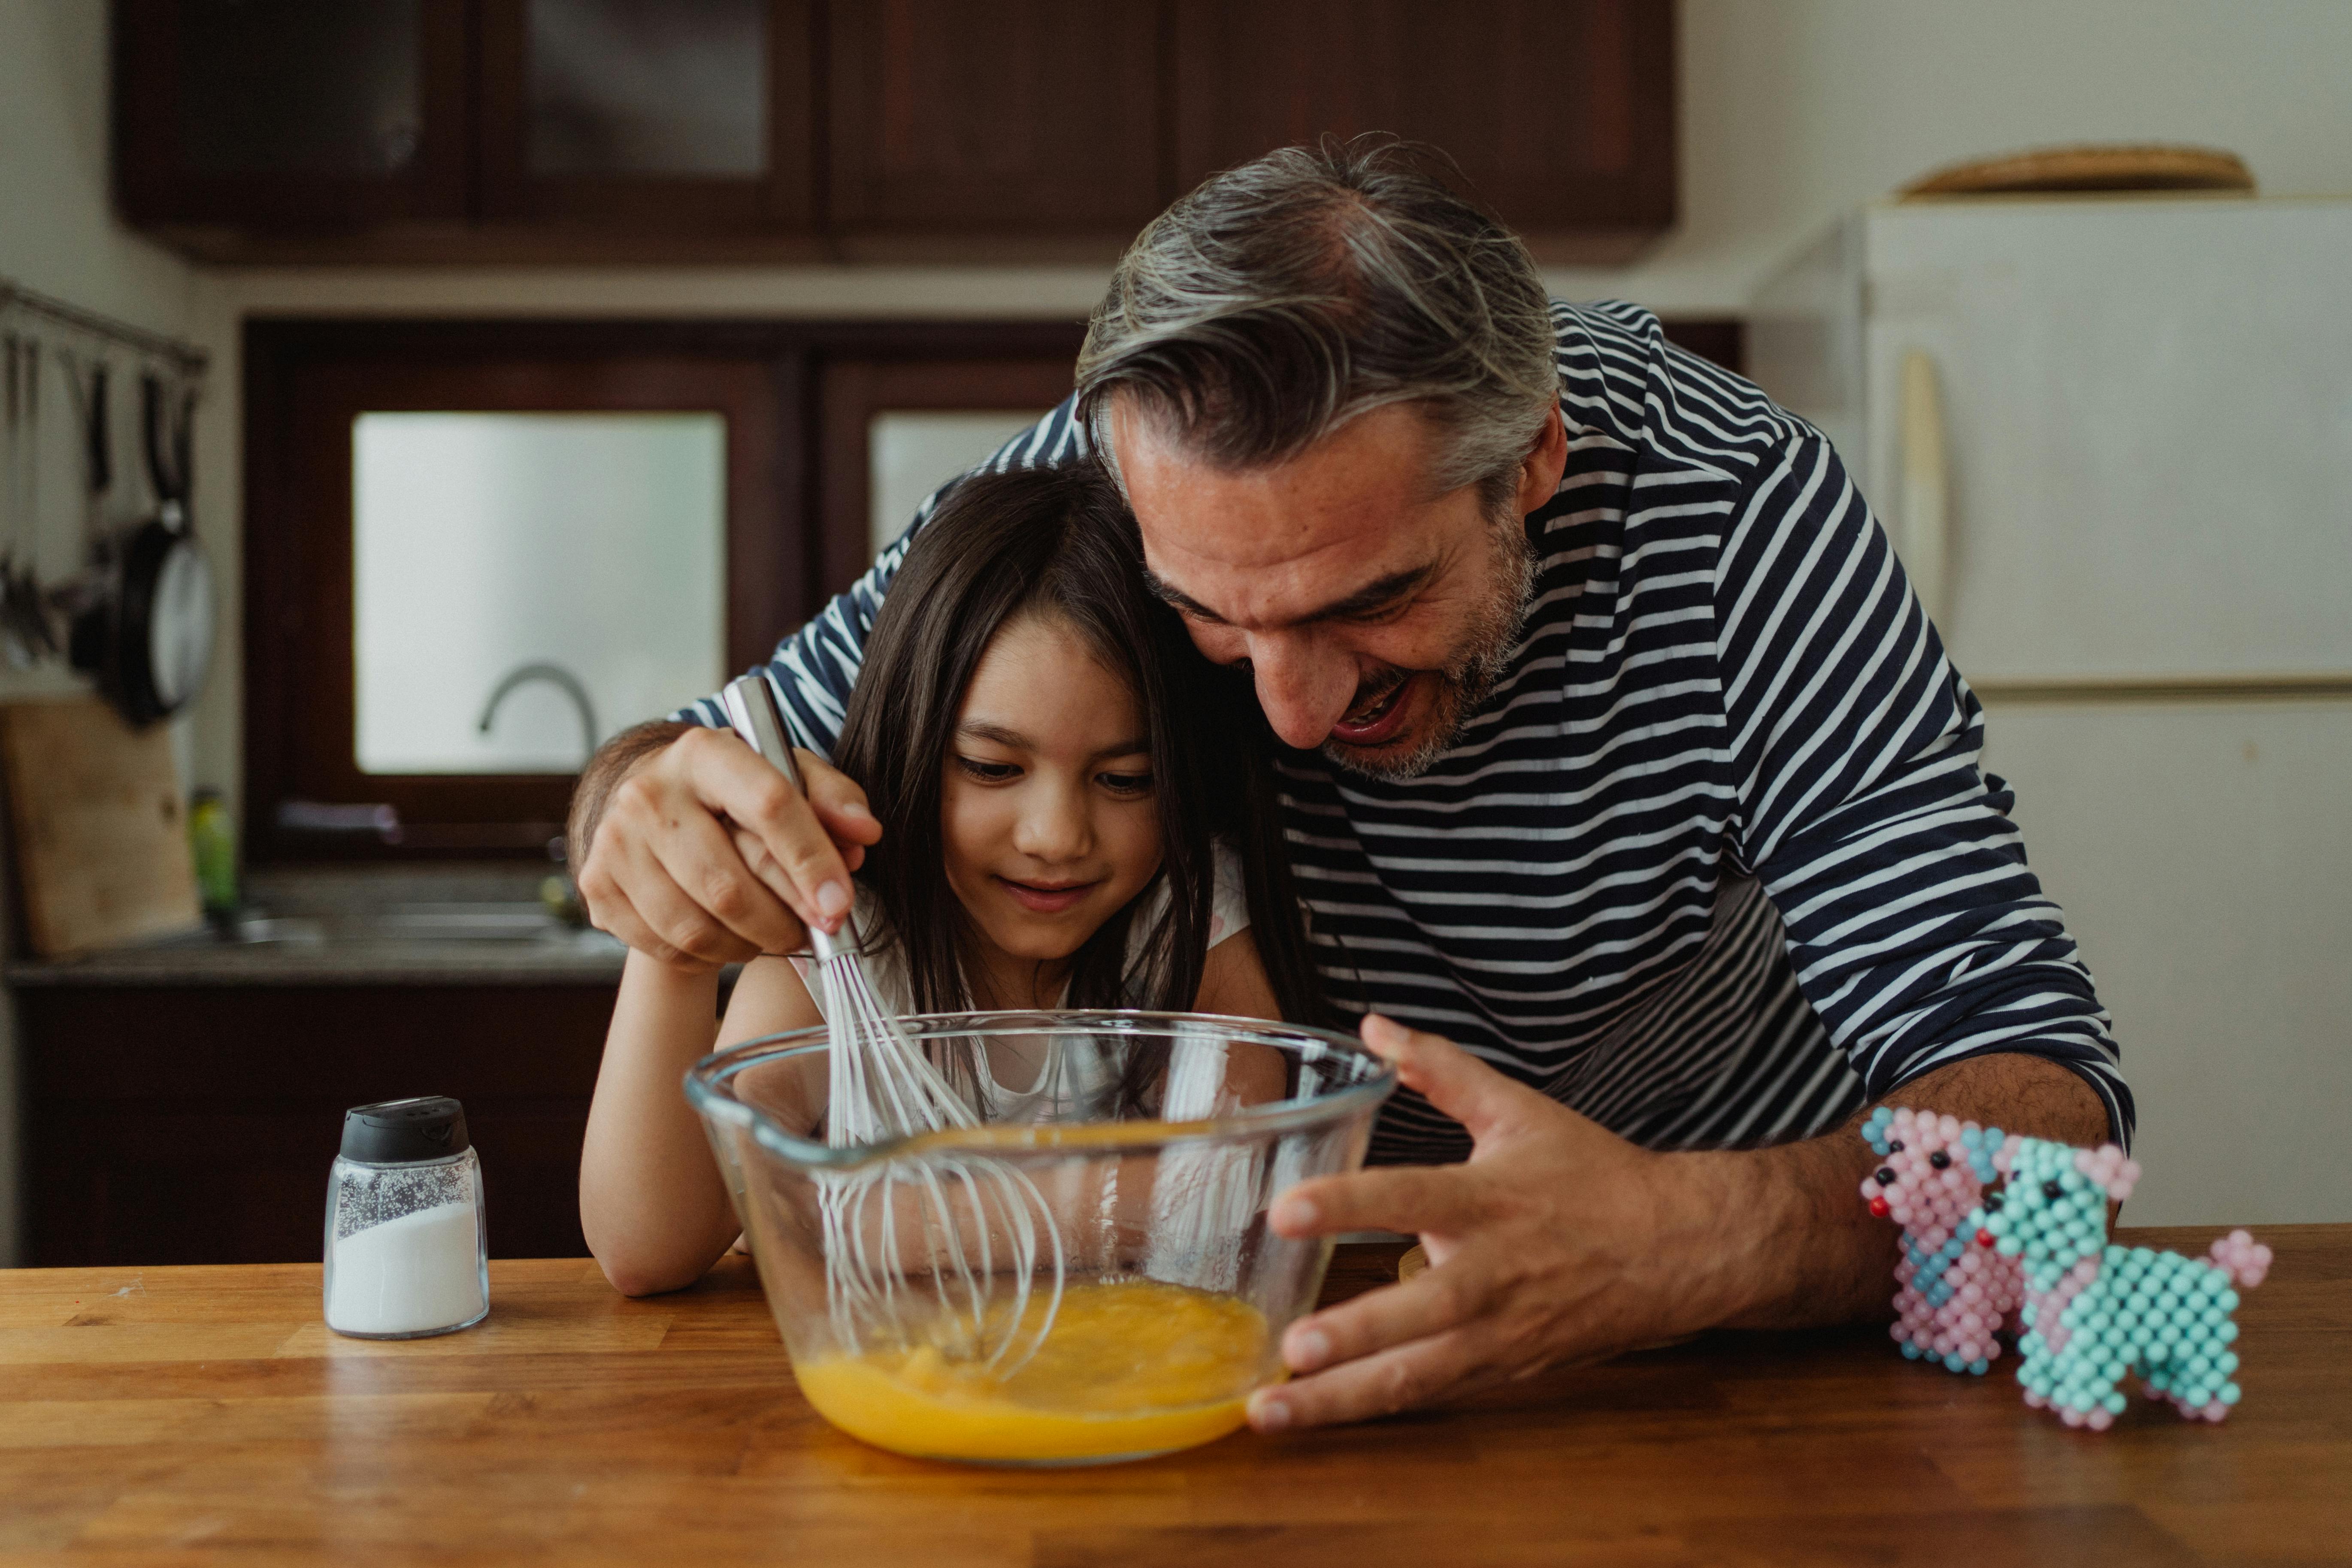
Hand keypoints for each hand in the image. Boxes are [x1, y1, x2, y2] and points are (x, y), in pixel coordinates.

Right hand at [576, 727, 882, 971]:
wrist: (650, 801)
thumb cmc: (732, 792)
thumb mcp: (787, 776)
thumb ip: (832, 799)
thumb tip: (864, 832)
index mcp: (704, 753)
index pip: (768, 806)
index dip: (810, 861)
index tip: (840, 904)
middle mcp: (648, 793)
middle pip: (727, 883)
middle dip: (784, 920)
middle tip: (816, 931)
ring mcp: (615, 841)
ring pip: (696, 927)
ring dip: (750, 944)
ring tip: (774, 933)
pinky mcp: (599, 885)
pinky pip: (667, 946)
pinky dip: (710, 955)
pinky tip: (730, 936)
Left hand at [1248, 1015, 1743, 1430]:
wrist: (1679, 1250)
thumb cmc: (1595, 1177)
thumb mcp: (1518, 1111)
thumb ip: (1440, 1069)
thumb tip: (1374, 1027)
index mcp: (1490, 1201)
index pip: (1410, 1197)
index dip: (1348, 1205)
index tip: (1284, 1212)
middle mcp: (1493, 1274)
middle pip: (1420, 1311)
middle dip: (1355, 1335)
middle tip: (1290, 1348)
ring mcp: (1500, 1332)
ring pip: (1418, 1374)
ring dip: (1343, 1398)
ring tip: (1271, 1410)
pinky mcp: (1504, 1368)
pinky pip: (1432, 1395)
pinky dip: (1374, 1411)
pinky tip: (1315, 1418)